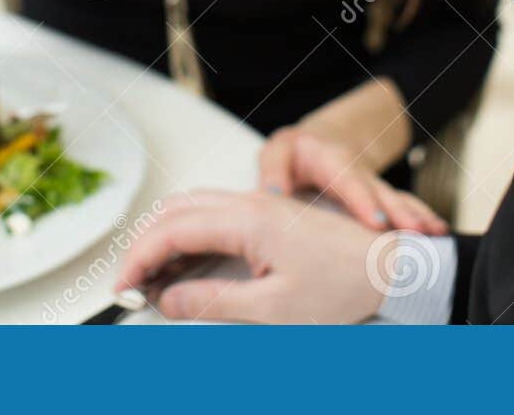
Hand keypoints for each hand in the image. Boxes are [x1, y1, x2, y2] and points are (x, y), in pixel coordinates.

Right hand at [117, 190, 390, 322]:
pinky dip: (187, 235)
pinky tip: (185, 266)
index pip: (172, 230)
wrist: (391, 270)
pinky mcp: (268, 216)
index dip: (138, 259)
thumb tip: (169, 299)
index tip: (123, 289)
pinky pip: (214, 215)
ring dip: (164, 237)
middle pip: (175, 211)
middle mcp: (249, 203)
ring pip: (192, 208)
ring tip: (152, 278)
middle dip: (143, 245)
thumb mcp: (274, 309)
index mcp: (247, 219)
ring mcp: (258, 205)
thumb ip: (214, 302)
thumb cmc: (343, 288)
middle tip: (130, 285)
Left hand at [259, 126, 447, 234]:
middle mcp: (359, 171)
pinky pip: (405, 206)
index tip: (377, 223)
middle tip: (415, 232)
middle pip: (381, 191)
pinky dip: (422, 217)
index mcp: (331, 160)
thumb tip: (271, 197)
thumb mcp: (278, 152)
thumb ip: (273, 172)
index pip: (349, 180)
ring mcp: (374, 185)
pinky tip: (439, 232)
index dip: (363, 201)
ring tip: (436, 233)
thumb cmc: (295, 152)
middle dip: (399, 212)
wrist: (320, 141)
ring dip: (416, 216)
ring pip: (398, 199)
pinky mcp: (382, 199)